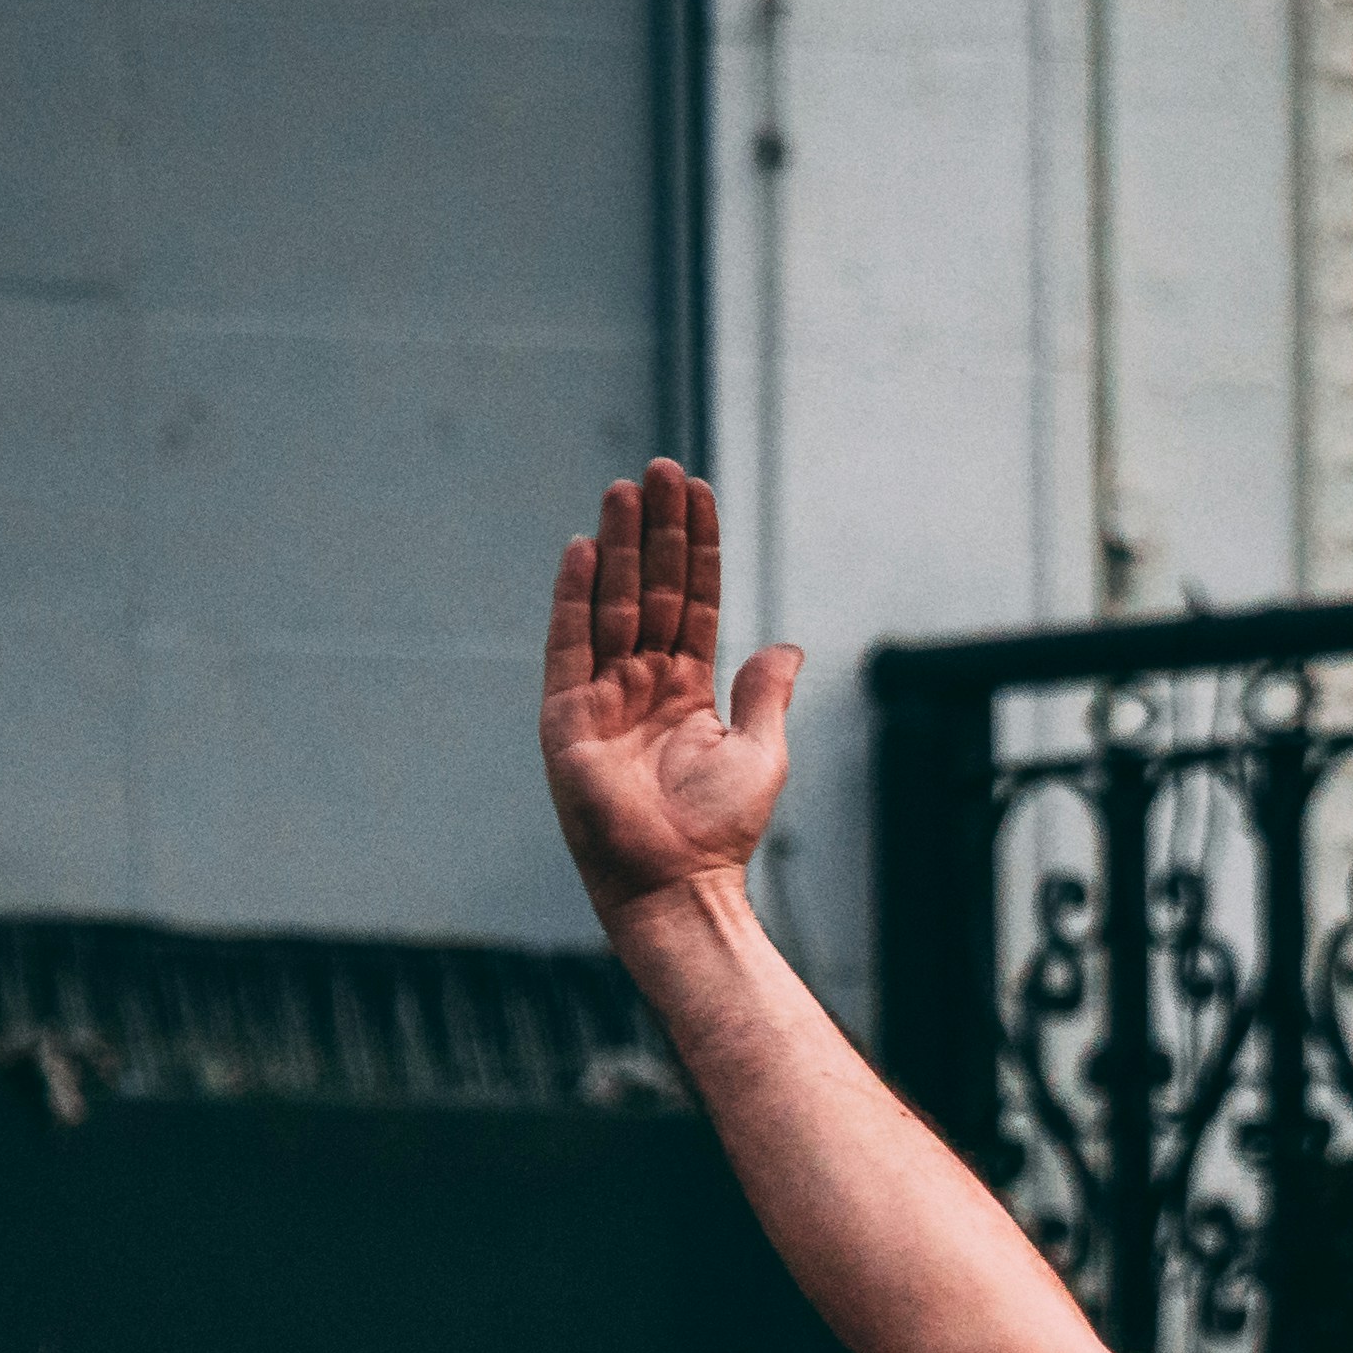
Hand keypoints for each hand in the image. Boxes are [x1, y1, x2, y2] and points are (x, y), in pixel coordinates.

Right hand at [541, 458, 801, 940]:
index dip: (696, 547)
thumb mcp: (760, 751)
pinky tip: (583, 549)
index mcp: (686, 689)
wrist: (677, 884)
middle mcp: (641, 684)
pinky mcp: (567, 717)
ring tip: (627, 489)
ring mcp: (602, 696)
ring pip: (611, 603)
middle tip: (662, 468)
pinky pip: (568, 645)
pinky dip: (574, 597)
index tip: (699, 491)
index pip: (691, 600)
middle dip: (656, 529)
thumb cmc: (719, 831)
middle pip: (648, 589)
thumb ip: (765, 692)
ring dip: (618, 545)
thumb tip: (785, 644)